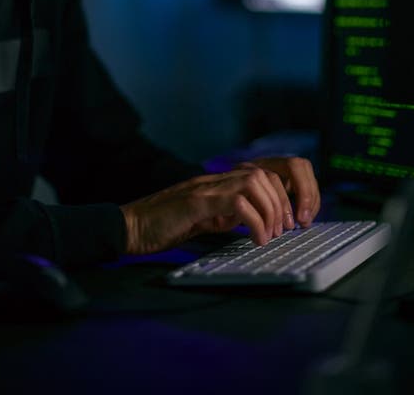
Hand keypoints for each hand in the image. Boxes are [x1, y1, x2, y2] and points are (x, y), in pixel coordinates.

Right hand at [120, 158, 320, 255]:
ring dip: (270, 211)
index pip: (260, 174)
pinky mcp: (196, 202)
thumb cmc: (161, 226)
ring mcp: (205, 188)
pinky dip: (254, 222)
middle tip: (282, 230)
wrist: (129, 226)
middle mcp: (213, 180)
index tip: (284, 223)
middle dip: (281, 203)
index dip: (279, 196)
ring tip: (270, 235)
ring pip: (254, 183)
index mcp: (216, 184)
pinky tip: (255, 240)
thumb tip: (251, 221)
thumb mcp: (202, 219)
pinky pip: (237, 202)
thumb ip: (225, 214)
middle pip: (263, 175)